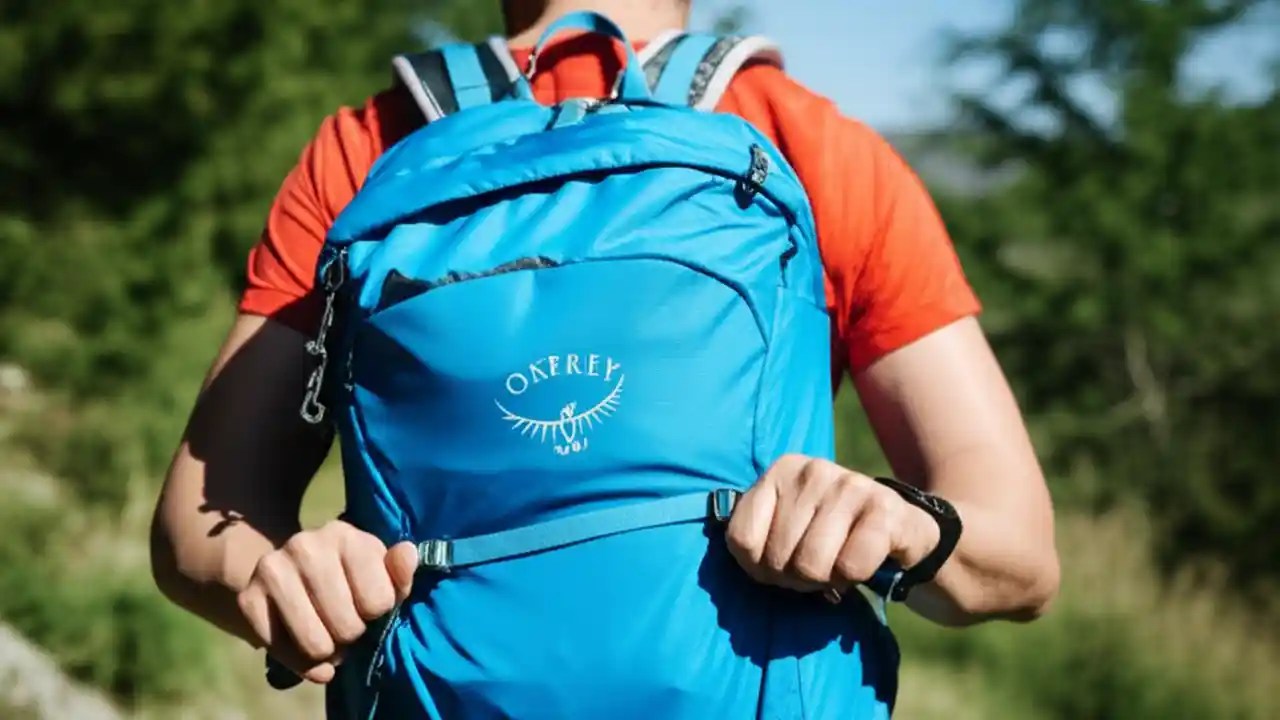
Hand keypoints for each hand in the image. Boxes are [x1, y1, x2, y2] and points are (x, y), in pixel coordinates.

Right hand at [236, 520, 417, 683]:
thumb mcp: (380, 573)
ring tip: (328, 635)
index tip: (370, 606)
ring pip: (315, 645)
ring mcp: (272, 568)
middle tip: (346, 624)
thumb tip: (407, 554)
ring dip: (327, 652)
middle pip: (347, 627)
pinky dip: (297, 661)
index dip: (378, 614)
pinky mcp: (248, 596)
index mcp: (345, 535)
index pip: (378, 602)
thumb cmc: (350, 578)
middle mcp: (305, 545)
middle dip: (351, 635)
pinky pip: (281, 651)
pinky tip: (301, 640)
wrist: (292, 572)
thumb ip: (400, 571)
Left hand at [725, 455, 939, 596]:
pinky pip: (851, 567)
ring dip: (826, 580)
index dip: (758, 568)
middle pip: (777, 558)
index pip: (741, 540)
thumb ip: (757, 542)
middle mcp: (812, 470)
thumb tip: (754, 567)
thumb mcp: (786, 529)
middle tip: (817, 569)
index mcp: (780, 470)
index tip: (779, 565)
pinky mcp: (884, 507)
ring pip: (812, 565)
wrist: (902, 528)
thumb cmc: (831, 535)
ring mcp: (849, 484)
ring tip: (838, 565)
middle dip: (795, 579)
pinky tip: (865, 561)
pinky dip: (856, 577)